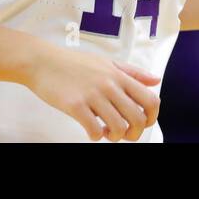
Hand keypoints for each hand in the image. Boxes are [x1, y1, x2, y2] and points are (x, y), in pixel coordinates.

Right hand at [21, 44, 161, 141]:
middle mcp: (109, 84)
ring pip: (118, 128)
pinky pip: (94, 130)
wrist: (41, 61)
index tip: (142, 123)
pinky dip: (95, 136)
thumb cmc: (73, 62)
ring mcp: (92, 95)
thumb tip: (156, 80)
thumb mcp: (106, 62)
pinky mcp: (75, 105)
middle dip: (134, 134)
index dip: (152, 117)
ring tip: (104, 131)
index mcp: (119, 75)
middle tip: (123, 134)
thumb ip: (132, 72)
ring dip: (114, 137)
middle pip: (137, 119)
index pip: (150, 100)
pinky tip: (90, 130)